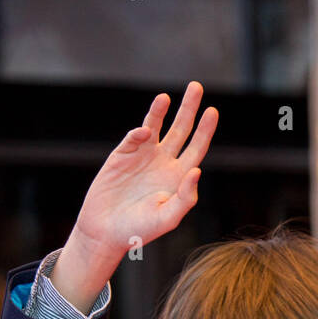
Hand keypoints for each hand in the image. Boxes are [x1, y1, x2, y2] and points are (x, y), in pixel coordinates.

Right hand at [52, 82, 218, 310]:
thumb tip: (197, 170)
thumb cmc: (139, 230)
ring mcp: (142, 156)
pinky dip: (139, 132)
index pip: (197, 149)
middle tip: (196, 86)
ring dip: (161, 109)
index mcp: (178, 178)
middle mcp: (163, 163)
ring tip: (166, 96)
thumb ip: (185, 198)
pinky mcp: (122, 154)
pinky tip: (143, 132)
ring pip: (156, 125)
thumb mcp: (167, 218)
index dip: (205, 130)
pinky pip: (134, 137)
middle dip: (189, 108)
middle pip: (181, 130)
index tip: (212, 112)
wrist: (105, 231)